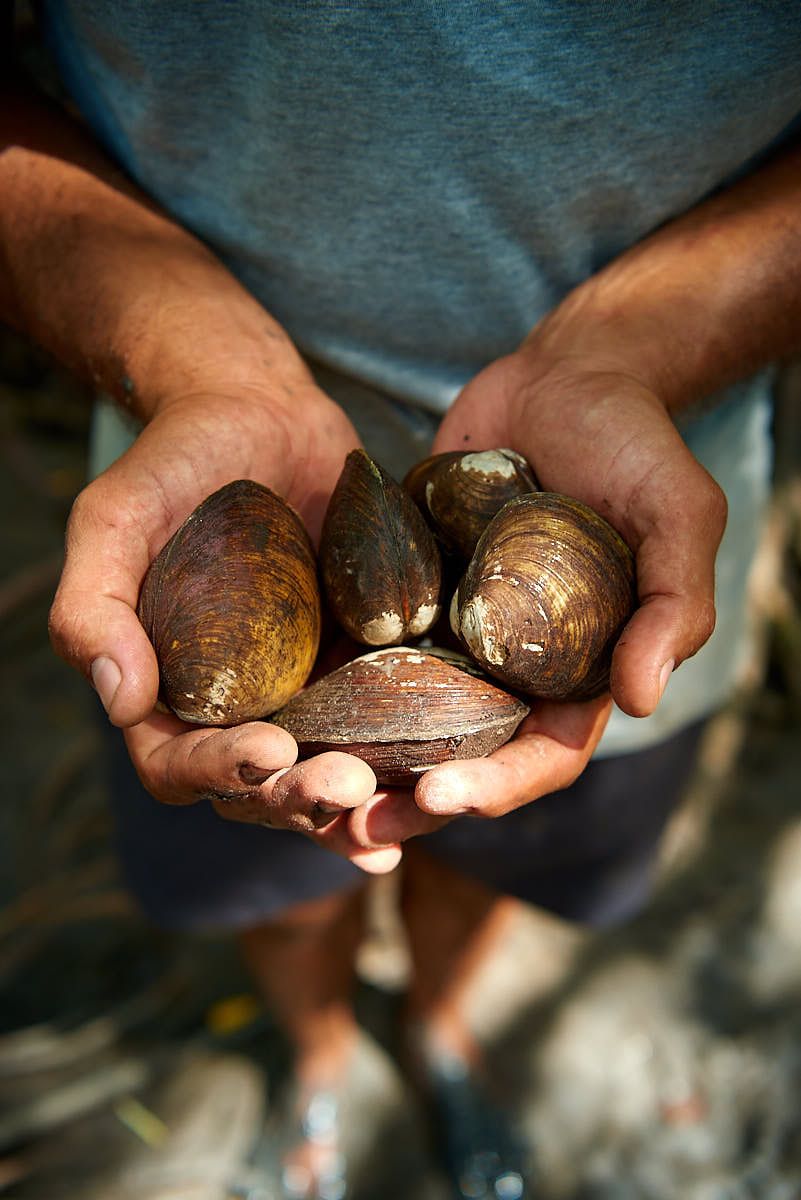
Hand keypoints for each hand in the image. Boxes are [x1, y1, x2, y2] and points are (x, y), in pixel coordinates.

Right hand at [49, 382, 401, 872]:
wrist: (260, 412)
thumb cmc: (174, 462)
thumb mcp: (116, 518)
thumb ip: (95, 604)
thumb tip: (121, 700)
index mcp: (167, 692)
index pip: (179, 765)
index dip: (216, 773)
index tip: (265, 750)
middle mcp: (237, 706)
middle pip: (260, 788)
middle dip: (298, 798)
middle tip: (343, 785)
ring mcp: (306, 688)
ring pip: (327, 771)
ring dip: (357, 800)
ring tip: (393, 800)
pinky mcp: (364, 660)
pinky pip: (388, 719)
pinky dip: (410, 753)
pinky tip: (445, 762)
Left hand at [346, 323, 725, 845]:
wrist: (563, 376)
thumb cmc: (633, 442)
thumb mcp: (677, 512)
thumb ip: (674, 602)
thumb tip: (643, 699)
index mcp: (578, 671)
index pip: (542, 754)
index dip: (496, 785)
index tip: (441, 797)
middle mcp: (510, 667)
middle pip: (460, 758)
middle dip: (409, 801)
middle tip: (350, 826)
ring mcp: (453, 632)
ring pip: (401, 721)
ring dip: (356, 762)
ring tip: (299, 787)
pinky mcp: (404, 593)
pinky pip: (363, 649)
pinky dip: (326, 685)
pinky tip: (276, 707)